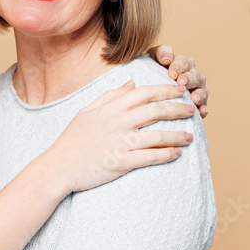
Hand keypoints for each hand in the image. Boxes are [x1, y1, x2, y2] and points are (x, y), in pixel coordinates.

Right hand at [46, 81, 195, 193]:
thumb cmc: (71, 140)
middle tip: (191, 110)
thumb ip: (110, 96)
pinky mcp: (122, 162)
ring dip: (178, 135)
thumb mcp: (87, 112)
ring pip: (159, 134)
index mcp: (110, 108)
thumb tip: (132, 83)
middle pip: (156, 110)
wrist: (58, 167)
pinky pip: (151, 156)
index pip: (144, 93)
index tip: (179, 90)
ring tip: (190, 136)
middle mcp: (118, 122)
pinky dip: (167, 154)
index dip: (165, 90)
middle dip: (178, 108)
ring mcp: (121, 142)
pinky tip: (177, 154)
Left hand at [149, 44, 208, 117]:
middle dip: (189, 79)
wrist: (149, 93)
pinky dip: (203, 108)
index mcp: (183, 63)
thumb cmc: (151, 71)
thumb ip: (160, 52)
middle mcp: (193, 76)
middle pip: (195, 76)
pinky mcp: (198, 105)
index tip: (171, 74)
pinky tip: (201, 111)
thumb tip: (166, 58)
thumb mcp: (152, 58)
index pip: (184, 62)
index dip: (178, 67)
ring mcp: (197, 90)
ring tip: (194, 98)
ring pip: (202, 91)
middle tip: (181, 83)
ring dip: (199, 94)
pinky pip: (203, 106)